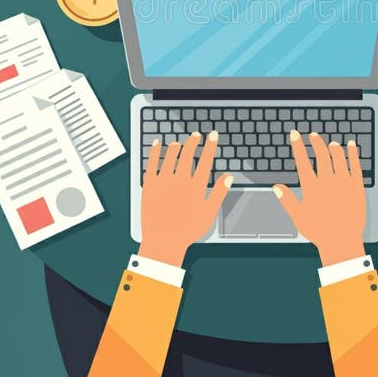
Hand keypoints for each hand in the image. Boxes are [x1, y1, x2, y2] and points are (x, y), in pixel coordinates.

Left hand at [139, 131, 232, 266]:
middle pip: (188, 153)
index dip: (211, 145)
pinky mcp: (149, 185)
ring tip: (179, 143)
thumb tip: (228, 177)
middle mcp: (180, 181)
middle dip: (193, 141)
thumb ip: (219, 193)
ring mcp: (163, 181)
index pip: (206, 160)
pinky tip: (157, 143)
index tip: (213, 135)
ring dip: (176, 146)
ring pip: (170, 155)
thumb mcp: (208, 213)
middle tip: (196, 135)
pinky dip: (155, 151)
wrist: (163, 242)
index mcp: (195, 187)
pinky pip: (151, 162)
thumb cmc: (187, 230)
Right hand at [272, 130, 365, 265]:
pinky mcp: (357, 187)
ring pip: (338, 157)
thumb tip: (276, 186)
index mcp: (312, 188)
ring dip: (333, 147)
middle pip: (321, 154)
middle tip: (313, 135)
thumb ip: (287, 200)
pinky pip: (356, 165)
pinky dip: (353, 153)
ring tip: (330, 143)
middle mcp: (327, 182)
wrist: (342, 242)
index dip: (297, 145)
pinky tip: (351, 145)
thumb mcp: (298, 217)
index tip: (295, 134)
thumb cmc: (319, 231)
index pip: (302, 161)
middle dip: (316, 141)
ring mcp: (343, 183)